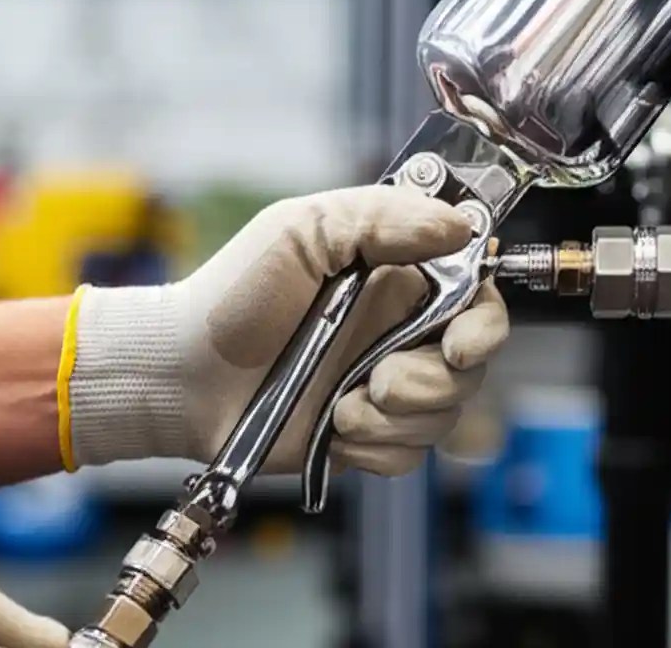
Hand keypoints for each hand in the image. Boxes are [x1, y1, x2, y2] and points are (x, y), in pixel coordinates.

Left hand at [62, 185, 509, 474]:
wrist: (185, 374)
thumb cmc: (235, 295)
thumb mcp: (302, 230)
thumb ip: (382, 218)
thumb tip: (460, 224)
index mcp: (397, 276)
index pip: (478, 297)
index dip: (484, 324)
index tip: (459, 344)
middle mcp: (400, 330)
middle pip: (471, 366)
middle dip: (433, 381)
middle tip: (382, 381)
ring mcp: (385, 383)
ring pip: (443, 414)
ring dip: (396, 417)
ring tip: (341, 406)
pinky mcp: (366, 433)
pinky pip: (408, 453)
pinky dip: (375, 447)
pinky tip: (335, 430)